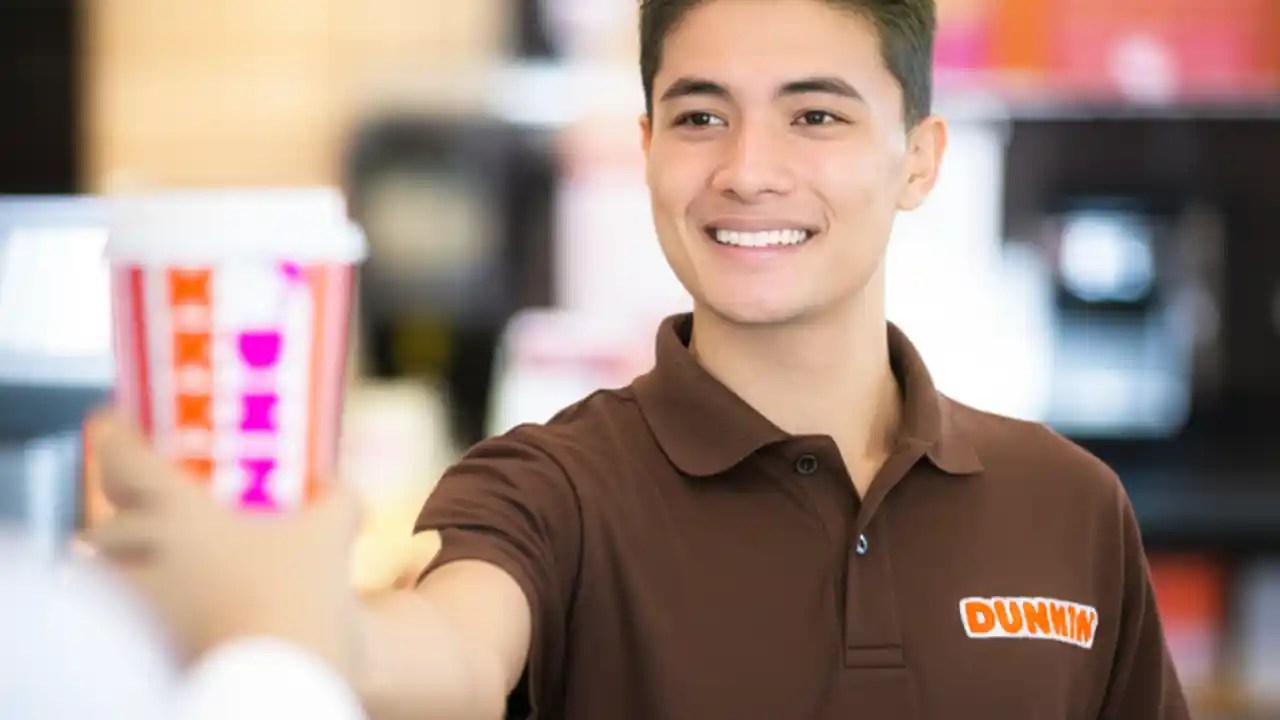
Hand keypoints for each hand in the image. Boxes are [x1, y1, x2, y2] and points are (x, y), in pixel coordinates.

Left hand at [86, 412, 363, 677]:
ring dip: (121, 562)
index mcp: (177, 517)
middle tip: (141, 499)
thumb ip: (338, 501)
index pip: (120, 460)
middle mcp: (142, 559)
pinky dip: (141, 606)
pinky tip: (172, 605)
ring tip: (151, 557)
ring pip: (106, 576)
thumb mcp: (332, 536)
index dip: (115, 434)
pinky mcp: (149, 648)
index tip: (116, 419)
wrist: (280, 682)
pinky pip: (130, 619)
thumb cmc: (300, 599)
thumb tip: (342, 485)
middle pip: (101, 526)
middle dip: (116, 511)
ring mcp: (141, 610)